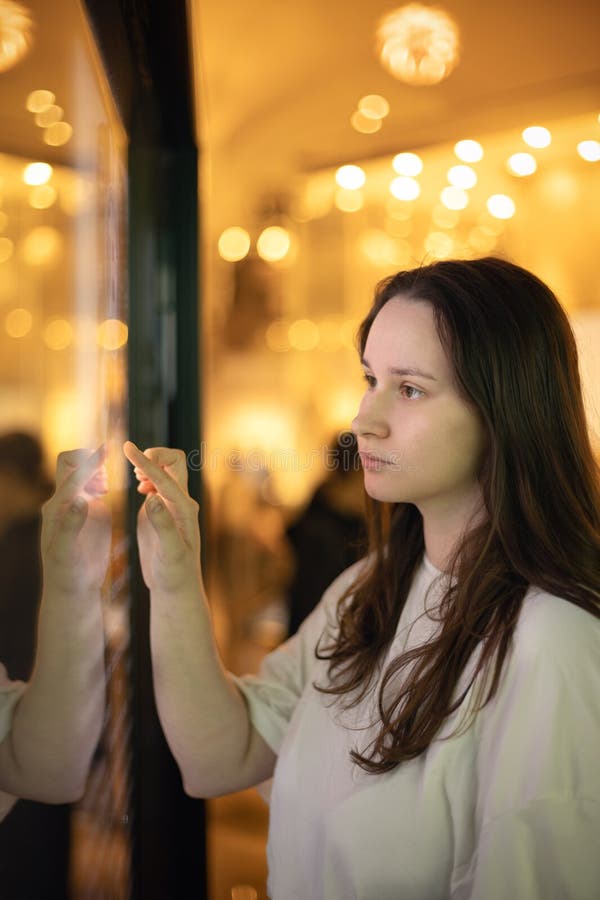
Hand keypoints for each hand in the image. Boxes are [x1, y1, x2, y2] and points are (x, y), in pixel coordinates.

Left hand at [41, 446, 110, 593]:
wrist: (73, 586)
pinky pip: (94, 484)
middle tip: (106, 478)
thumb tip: (80, 500)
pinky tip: (110, 488)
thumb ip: (71, 526)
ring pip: (83, 471)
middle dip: (89, 460)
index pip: (73, 476)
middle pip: (70, 463)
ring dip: (97, 468)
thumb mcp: (66, 552)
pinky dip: (103, 477)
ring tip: (107, 487)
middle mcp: (64, 501)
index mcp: (56, 508)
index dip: (91, 462)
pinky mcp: (91, 510)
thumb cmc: (67, 573)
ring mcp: (77, 503)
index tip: (108, 449)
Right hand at [123, 441, 200, 592]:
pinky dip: (146, 476)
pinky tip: (137, 485)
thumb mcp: (169, 552)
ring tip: (133, 474)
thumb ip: (162, 524)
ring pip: (165, 471)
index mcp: (184, 508)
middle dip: (153, 455)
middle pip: (173, 463)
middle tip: (133, 462)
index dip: (144, 461)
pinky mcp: (161, 511)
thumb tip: (152, 497)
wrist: (176, 587)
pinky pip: (157, 483)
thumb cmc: (175, 573)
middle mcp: (181, 502)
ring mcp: (171, 505)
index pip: (163, 476)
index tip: (125, 447)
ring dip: (149, 465)